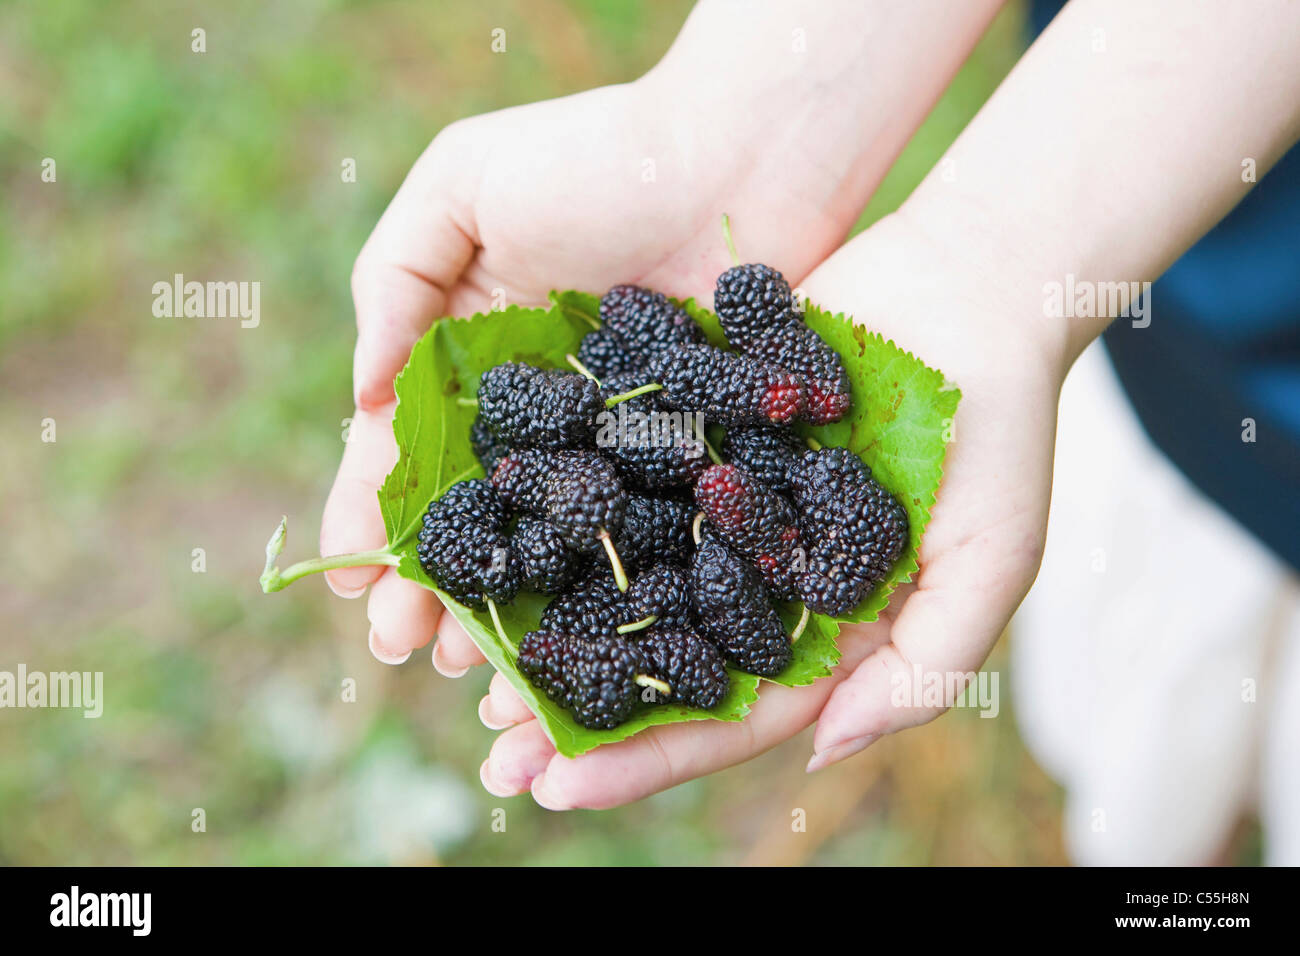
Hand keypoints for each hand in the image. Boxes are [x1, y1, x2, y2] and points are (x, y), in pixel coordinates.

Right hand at [320, 74, 872, 667]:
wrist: (738, 156)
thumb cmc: (595, 157)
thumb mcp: (459, 186)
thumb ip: (393, 280)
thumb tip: (363, 393)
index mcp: (471, 351)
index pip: (405, 447)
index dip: (372, 512)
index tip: (348, 576)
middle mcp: (534, 408)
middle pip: (469, 511)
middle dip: (428, 580)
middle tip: (401, 646)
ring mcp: (606, 440)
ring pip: (541, 540)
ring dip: (498, 602)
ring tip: (462, 663)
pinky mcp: (677, 455)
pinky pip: (625, 536)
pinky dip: (592, 590)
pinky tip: (565, 637)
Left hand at [479, 211, 1064, 806]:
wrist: (969, 291)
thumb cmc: (997, 433)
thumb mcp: (987, 566)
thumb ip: (921, 672)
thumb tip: (820, 761)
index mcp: (814, 627)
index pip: (724, 712)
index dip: (647, 756)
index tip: (559, 787)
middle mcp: (752, 575)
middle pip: (653, 658)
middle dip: (573, 710)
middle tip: (485, 754)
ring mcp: (714, 504)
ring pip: (615, 576)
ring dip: (544, 620)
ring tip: (460, 659)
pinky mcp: (688, 430)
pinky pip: (614, 476)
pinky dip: (558, 507)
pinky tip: (494, 530)